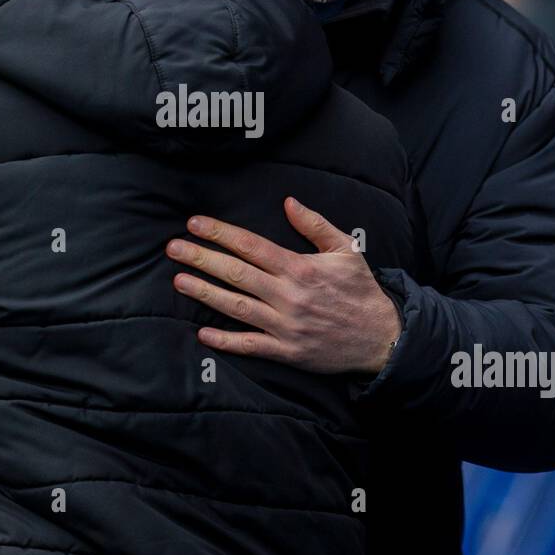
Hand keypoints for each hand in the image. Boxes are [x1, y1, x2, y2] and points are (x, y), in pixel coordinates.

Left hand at [166, 197, 401, 375]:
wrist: (381, 338)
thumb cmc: (361, 290)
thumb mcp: (346, 250)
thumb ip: (316, 225)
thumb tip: (288, 202)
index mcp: (300, 268)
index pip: (251, 246)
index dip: (220, 233)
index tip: (195, 224)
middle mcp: (288, 296)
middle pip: (236, 273)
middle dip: (202, 258)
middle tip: (173, 248)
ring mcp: (285, 326)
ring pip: (237, 307)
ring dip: (205, 293)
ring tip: (179, 280)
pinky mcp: (287, 351)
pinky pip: (251, 346)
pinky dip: (226, 340)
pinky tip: (203, 332)